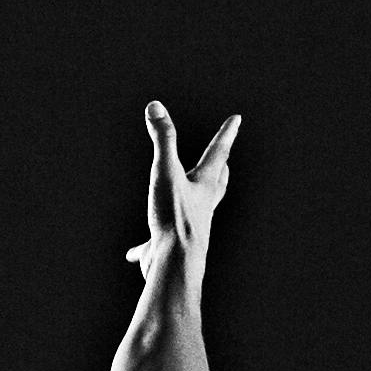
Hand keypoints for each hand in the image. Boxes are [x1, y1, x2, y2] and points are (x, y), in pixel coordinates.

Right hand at [130, 101, 237, 268]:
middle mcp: (201, 207)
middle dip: (218, 171)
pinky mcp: (168, 249)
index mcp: (203, 186)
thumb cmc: (174, 218)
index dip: (226, 134)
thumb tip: (155, 107)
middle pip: (215, 184)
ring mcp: (187, 229)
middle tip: (224, 162)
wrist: (174, 264)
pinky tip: (134, 254)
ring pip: (191, 213)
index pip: (218, 153)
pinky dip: (145, 247)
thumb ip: (162, 139)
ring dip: (190, 205)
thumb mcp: (165, 172)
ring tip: (186, 202)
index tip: (236, 120)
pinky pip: (155, 246)